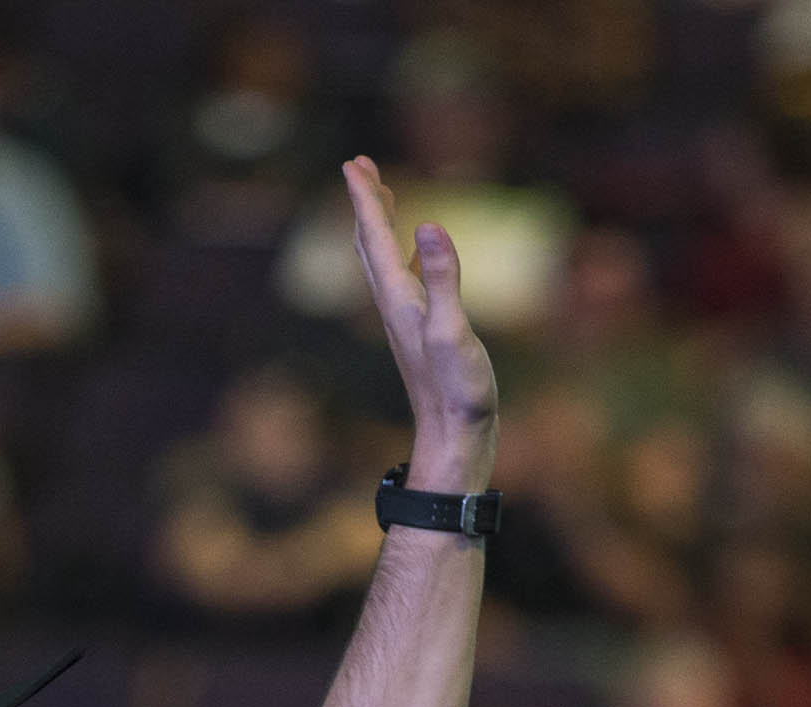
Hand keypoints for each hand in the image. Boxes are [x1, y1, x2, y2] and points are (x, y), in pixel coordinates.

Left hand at [342, 157, 497, 493]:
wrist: (455, 439)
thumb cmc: (457, 391)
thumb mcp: (454, 331)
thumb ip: (444, 278)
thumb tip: (429, 225)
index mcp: (399, 299)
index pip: (375, 237)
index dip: (364, 198)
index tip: (353, 162)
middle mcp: (395, 306)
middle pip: (370, 244)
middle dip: (365, 204)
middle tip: (361, 166)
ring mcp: (406, 320)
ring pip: (384, 262)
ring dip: (379, 226)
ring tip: (383, 197)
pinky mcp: (422, 333)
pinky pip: (404, 280)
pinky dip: (404, 255)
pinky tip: (417, 255)